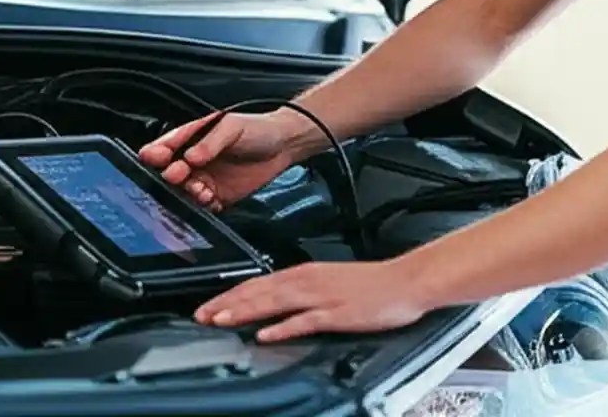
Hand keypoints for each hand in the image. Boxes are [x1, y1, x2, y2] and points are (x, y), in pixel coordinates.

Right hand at [138, 111, 297, 210]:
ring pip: (184, 191)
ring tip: (199, 189)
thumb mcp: (232, 126)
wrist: (284, 146)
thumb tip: (190, 157)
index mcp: (192, 138)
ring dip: (185, 193)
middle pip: (170, 171)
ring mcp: (205, 179)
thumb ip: (210, 142)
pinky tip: (209, 200)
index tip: (153, 157)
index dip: (157, 152)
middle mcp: (194, 161)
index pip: (167, 145)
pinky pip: (203, 206)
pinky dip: (202, 206)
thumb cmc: (256, 129)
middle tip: (176, 175)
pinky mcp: (218, 196)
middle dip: (169, 175)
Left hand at [193, 260, 430, 341]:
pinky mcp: (337, 313)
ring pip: (274, 302)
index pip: (258, 282)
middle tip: (202, 314)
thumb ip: (302, 292)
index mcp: (304, 273)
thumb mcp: (329, 281)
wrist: (405, 281)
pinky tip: (265, 334)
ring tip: (220, 320)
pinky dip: (282, 327)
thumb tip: (276, 305)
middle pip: (259, 291)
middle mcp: (308, 281)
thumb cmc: (371, 284)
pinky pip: (304, 320)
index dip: (231, 294)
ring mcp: (321, 297)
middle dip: (227, 303)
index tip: (209, 304)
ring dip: (245, 311)